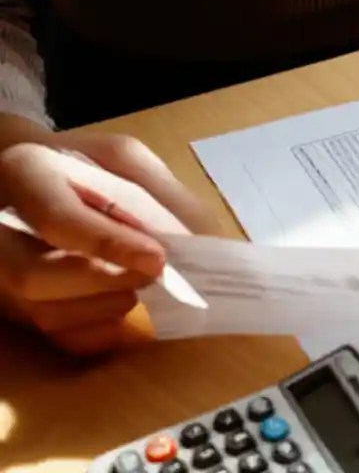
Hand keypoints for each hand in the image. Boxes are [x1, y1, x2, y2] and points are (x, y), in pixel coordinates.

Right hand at [0, 127, 215, 353]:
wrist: (27, 181)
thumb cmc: (82, 167)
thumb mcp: (122, 159)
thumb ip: (159, 193)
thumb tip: (201, 241)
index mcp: (24, 172)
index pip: (57, 220)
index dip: (110, 245)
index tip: (157, 260)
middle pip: (36, 277)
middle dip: (108, 282)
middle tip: (153, 272)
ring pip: (43, 312)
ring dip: (107, 306)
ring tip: (135, 282)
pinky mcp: (7, 304)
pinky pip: (51, 336)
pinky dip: (96, 331)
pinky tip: (116, 309)